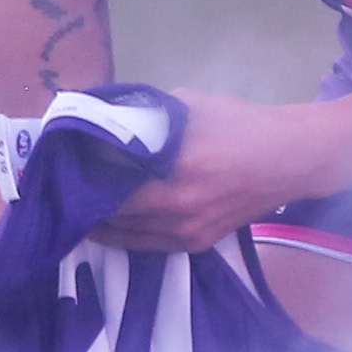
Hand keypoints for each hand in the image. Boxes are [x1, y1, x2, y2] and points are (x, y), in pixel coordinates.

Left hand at [82, 92, 327, 250]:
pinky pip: (144, 244)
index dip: (79, 178)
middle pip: (109, 214)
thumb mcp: (187, 106)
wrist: (293, 159)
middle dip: (82, 202)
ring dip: (98, 222)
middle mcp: (178, 209)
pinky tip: (105, 220)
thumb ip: (143, 117)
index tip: (58, 167)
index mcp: (175, 170)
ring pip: (123, 236)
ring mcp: (187, 232)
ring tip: (75, 205)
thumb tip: (101, 119)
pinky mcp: (195, 245)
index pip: (109, 184)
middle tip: (60, 188)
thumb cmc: (240, 124)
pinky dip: (122, 233)